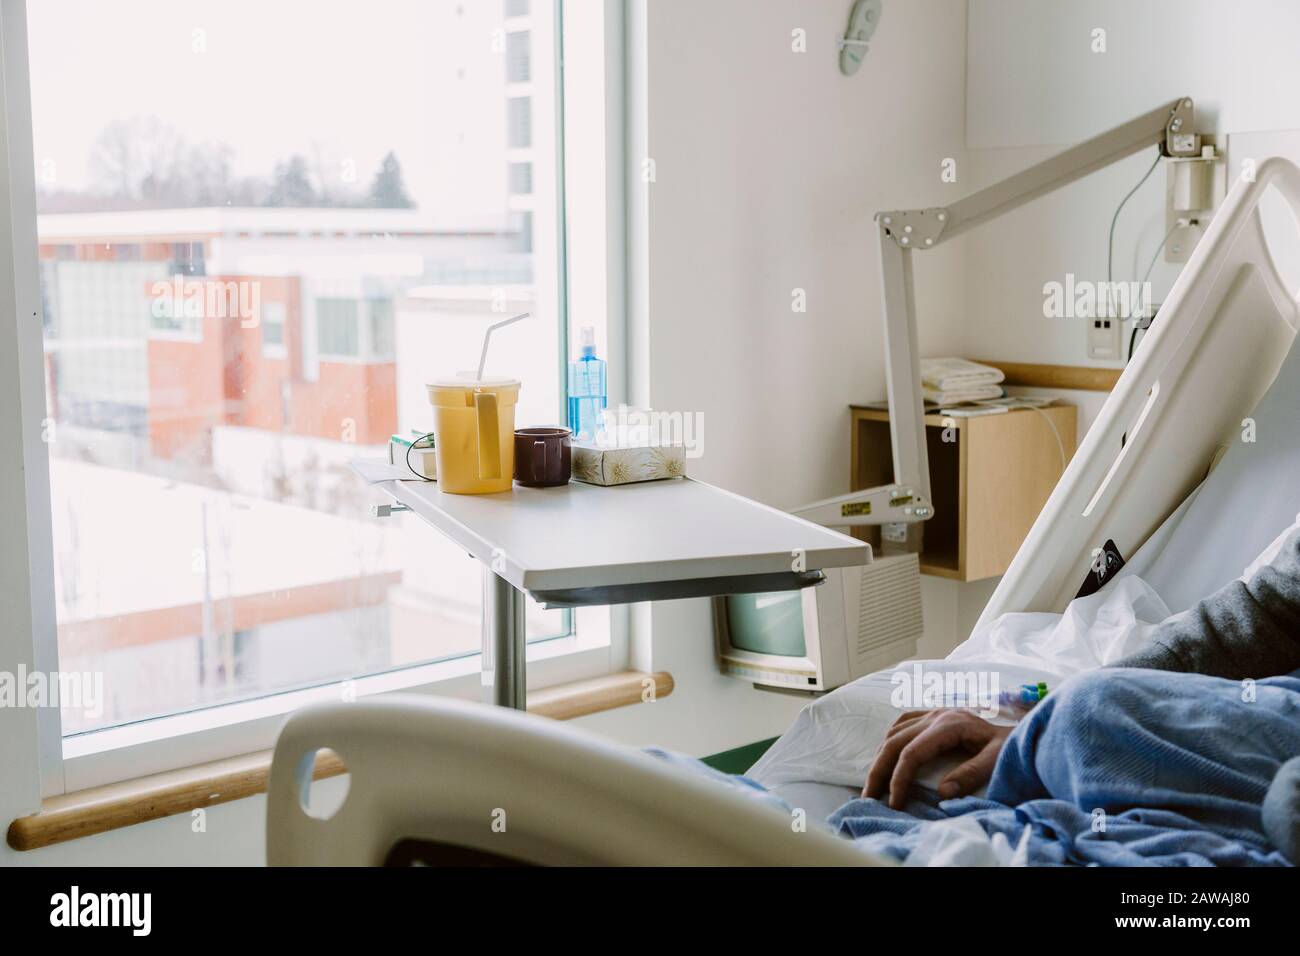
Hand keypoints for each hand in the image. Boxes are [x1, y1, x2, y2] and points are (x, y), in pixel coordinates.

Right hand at [863, 710, 1013, 809]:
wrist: (1025, 731)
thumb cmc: (1014, 747)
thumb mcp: (997, 760)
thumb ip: (971, 774)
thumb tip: (942, 792)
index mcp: (950, 724)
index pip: (912, 752)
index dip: (898, 778)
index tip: (895, 803)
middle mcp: (937, 715)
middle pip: (895, 741)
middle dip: (879, 770)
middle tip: (870, 796)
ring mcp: (935, 713)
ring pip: (895, 732)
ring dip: (881, 756)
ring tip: (875, 781)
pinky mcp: (936, 715)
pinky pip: (903, 723)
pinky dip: (891, 739)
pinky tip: (888, 754)